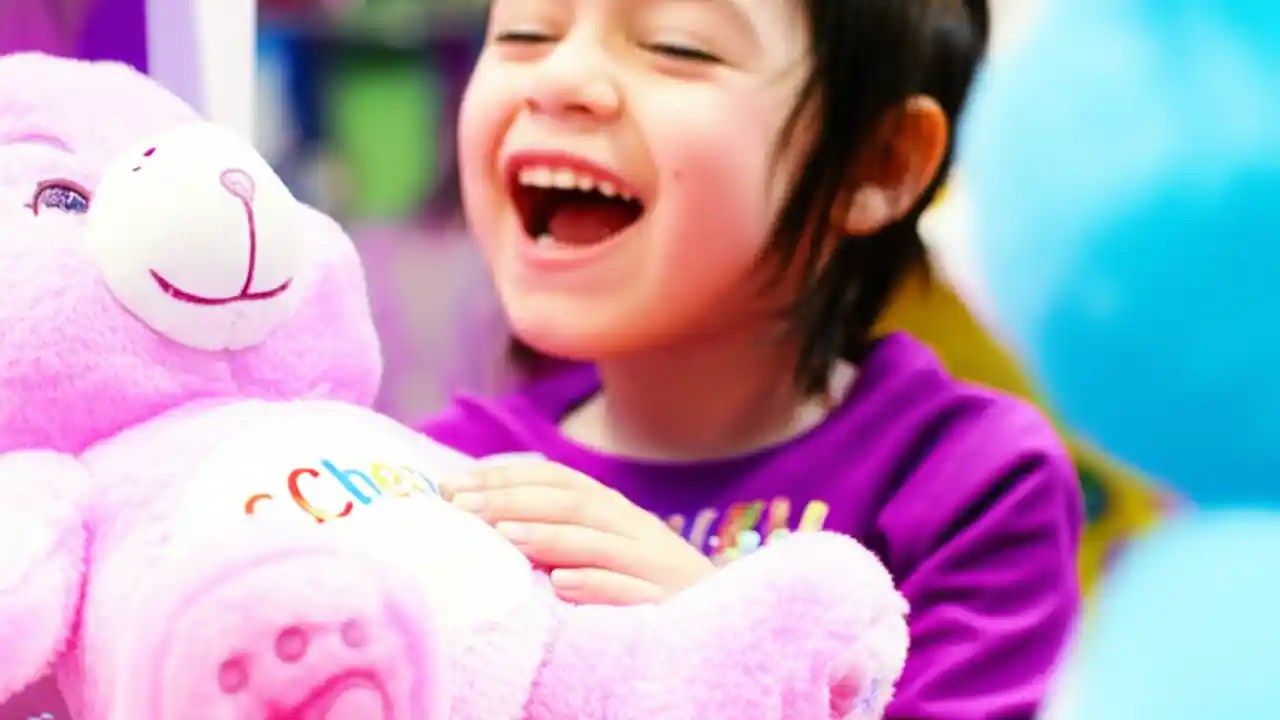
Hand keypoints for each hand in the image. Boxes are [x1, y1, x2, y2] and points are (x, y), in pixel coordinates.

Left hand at [441, 459, 714, 604]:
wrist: (719, 624)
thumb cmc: (644, 588)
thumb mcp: (602, 552)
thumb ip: (557, 534)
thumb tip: (487, 521)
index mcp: (613, 511)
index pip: (556, 480)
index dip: (505, 476)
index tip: (452, 485)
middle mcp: (633, 529)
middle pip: (572, 503)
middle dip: (513, 501)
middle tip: (461, 508)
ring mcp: (654, 564)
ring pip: (600, 541)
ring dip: (550, 538)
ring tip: (503, 537)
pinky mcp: (669, 602)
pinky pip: (632, 590)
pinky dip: (598, 585)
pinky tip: (563, 586)